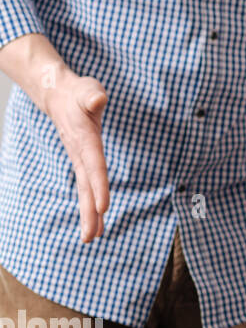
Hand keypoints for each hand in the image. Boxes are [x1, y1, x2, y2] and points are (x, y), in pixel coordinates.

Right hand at [41, 67, 109, 242]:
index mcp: (85, 139)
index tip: (104, 207)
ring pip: (84, 189)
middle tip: (92, 237)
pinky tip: (97, 219)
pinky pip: (86, 185)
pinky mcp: (82, 160)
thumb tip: (98, 99)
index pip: (94, 166)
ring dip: (89, 213)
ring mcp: (79, 158)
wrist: (59, 94)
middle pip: (86, 186)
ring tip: (93, 238)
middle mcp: (80, 153)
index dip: (99, 186)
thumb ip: (93, 96)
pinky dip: (91, 202)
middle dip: (90, 211)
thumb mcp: (88, 89)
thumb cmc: (79, 92)